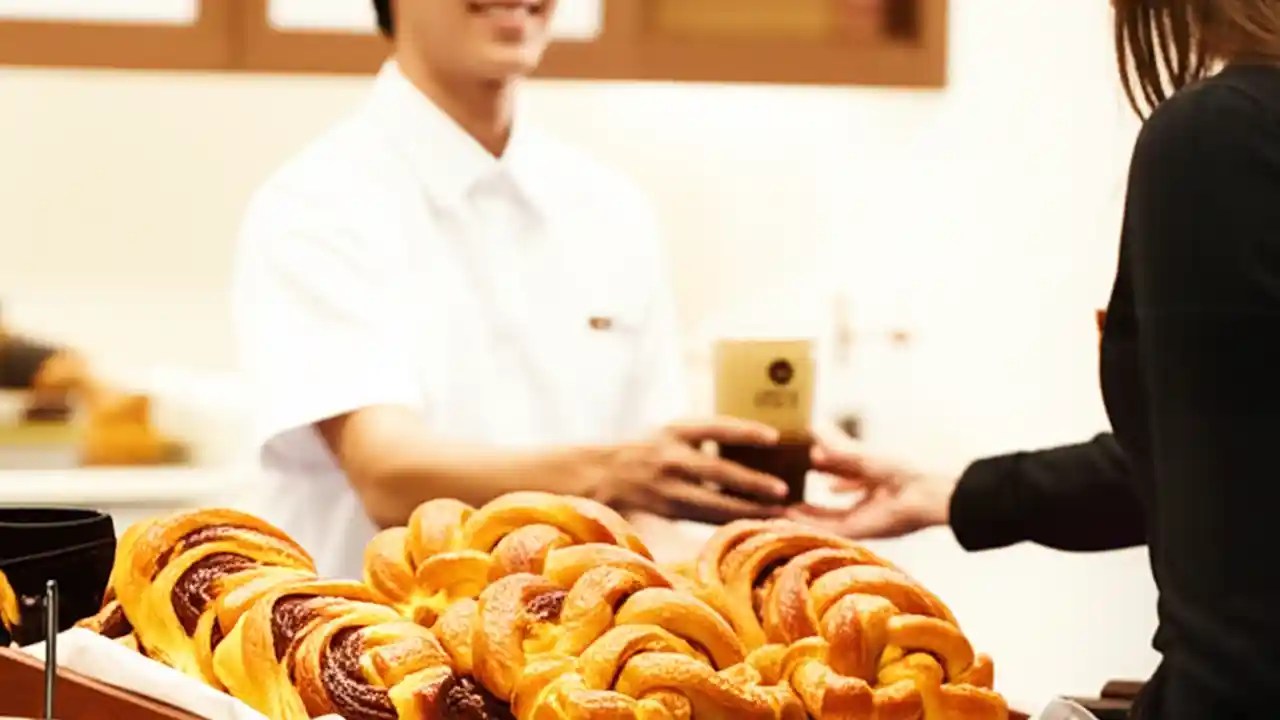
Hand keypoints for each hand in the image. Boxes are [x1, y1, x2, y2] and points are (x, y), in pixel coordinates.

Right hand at [593, 416, 789, 523]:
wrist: (602, 475)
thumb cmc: (650, 451)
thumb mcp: (672, 433)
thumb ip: (706, 438)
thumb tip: (760, 443)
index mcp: (676, 431)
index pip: (715, 428)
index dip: (745, 432)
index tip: (774, 437)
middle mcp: (670, 458)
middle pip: (717, 471)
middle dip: (753, 482)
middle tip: (784, 490)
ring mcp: (666, 488)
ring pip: (713, 504)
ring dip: (748, 510)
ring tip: (779, 515)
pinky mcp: (667, 512)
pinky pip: (704, 520)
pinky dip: (731, 522)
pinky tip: (754, 525)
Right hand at [786, 425, 954, 538]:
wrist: (921, 495)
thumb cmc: (898, 469)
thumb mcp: (860, 454)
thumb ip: (835, 445)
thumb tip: (812, 426)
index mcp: (867, 475)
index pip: (834, 470)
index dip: (813, 465)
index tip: (790, 458)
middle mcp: (860, 496)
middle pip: (826, 496)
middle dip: (804, 490)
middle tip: (777, 484)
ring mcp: (857, 515)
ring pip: (821, 516)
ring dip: (800, 511)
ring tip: (775, 504)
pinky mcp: (855, 530)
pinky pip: (825, 529)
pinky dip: (806, 524)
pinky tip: (786, 516)